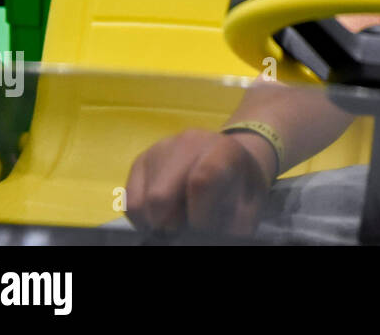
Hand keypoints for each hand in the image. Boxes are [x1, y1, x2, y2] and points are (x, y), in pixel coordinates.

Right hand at [125, 129, 276, 236]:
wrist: (229, 160)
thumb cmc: (239, 188)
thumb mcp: (249, 207)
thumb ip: (233, 225)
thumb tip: (206, 237)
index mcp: (223, 149)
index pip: (202, 179)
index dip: (199, 214)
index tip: (202, 228)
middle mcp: (188, 142)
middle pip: (160, 195)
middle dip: (171, 224)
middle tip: (186, 227)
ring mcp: (160, 149)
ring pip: (141, 202)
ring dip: (156, 222)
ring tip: (177, 220)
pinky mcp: (140, 160)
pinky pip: (130, 203)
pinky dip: (144, 219)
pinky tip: (163, 215)